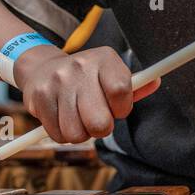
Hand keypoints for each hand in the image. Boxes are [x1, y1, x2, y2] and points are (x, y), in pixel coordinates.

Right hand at [14, 45, 159, 143]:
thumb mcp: (111, 74)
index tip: (118, 109)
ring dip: (81, 133)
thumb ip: (134, 85)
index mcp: (104, 58)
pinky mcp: (38, 98)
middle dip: (102, 128)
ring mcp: (57, 82)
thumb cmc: (88, 79)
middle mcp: (80, 66)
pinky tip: (63, 118)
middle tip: (97, 120)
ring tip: (79, 118)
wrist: (43, 70)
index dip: (122, 108)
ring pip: (77, 134)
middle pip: (100, 121)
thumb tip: (156, 82)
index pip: (121, 90)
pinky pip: (58, 136)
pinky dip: (63, 134)